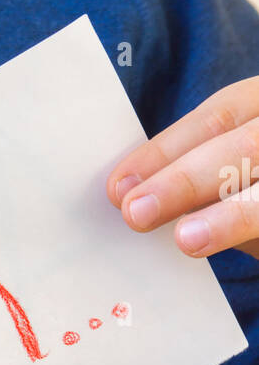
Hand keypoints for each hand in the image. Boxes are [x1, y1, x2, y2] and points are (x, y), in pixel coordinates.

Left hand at [107, 77, 258, 257]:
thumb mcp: (238, 172)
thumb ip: (203, 183)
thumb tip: (136, 201)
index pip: (220, 116)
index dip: (166, 149)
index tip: (119, 186)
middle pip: (244, 145)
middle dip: (185, 179)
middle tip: (136, 213)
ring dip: (231, 215)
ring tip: (187, 239)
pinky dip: (254, 231)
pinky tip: (226, 247)